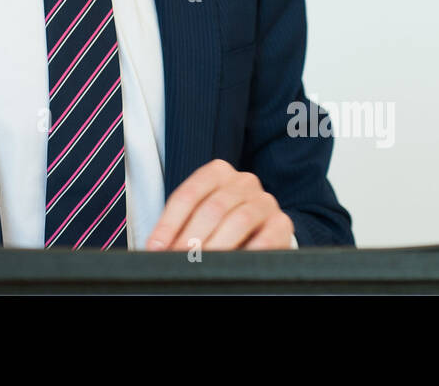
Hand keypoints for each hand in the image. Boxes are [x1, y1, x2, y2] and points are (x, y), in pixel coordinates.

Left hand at [145, 159, 293, 251]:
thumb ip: (181, 225)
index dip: (169, 223)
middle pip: (212, 208)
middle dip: (191, 238)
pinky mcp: (282, 224)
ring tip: (200, 265)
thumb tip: (157, 248)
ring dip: (216, 246)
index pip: (188, 195)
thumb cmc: (221, 223)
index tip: (156, 248)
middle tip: (178, 260)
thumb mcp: (199, 215)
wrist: (261, 230)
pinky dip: (247, 253)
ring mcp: (264, 201)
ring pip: (238, 220)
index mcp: (217, 172)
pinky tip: (233, 266)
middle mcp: (243, 181)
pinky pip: (266, 239)